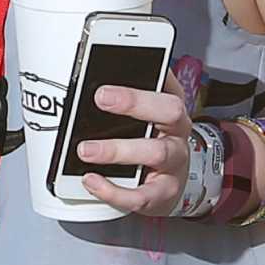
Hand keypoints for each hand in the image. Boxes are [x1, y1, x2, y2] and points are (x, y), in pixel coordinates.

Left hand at [75, 72, 191, 218]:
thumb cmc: (150, 142)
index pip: (165, 85)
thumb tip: (92, 74)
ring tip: (86, 150)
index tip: (116, 70)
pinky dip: (115, 190)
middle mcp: (177, 132)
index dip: (143, 78)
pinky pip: (142, 194)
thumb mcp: (143, 116)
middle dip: (135, 102)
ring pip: (155, 153)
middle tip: (102, 98)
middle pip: (169, 111)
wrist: (166, 183)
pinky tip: (92, 181)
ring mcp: (174, 163)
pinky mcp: (163, 192)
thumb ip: (126, 97)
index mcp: (170, 107)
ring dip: (117, 150)